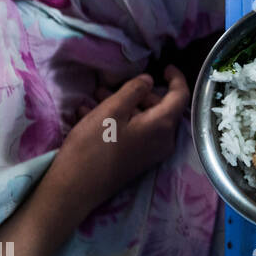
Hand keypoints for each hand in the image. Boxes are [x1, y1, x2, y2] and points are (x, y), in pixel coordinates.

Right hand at [45, 67, 189, 214]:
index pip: (180, 96)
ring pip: (142, 119)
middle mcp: (164, 140)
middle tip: (108, 85)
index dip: (176, 78)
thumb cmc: (94, 145)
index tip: (165, 67)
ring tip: (93, 97)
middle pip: (159, 108)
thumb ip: (134, 91)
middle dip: (136, 93)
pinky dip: (118, 120)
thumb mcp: (112, 110)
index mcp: (163, 126)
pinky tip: (89, 114)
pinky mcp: (137, 160)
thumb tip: (149, 80)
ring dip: (121, 105)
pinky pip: (134, 132)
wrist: (76, 188)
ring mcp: (151, 152)